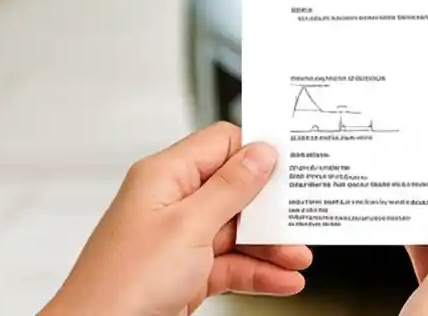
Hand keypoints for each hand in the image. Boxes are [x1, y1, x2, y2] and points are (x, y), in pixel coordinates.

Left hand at [41, 122, 311, 315]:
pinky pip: (233, 264)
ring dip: (272, 245)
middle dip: (273, 208)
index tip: (293, 163)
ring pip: (240, 231)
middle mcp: (172, 204)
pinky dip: (260, 272)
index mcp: (165, 177)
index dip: (257, 151)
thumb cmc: (121, 284)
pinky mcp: (187, 273)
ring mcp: (180, 240)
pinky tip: (284, 279)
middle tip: (305, 212)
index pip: (222, 144)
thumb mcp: (188, 227)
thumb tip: (262, 152)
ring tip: (300, 256)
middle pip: (237, 191)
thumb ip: (230, 188)